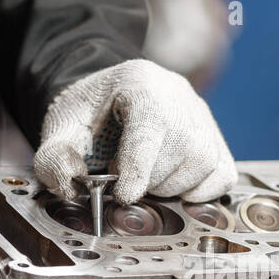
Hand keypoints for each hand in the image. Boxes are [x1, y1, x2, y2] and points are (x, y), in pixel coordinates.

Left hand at [34, 58, 236, 204]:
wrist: (106, 98)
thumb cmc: (86, 113)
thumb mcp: (59, 129)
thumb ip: (55, 158)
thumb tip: (72, 185)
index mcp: (140, 82)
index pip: (152, 127)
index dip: (139, 169)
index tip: (124, 196)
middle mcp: (179, 94)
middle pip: (181, 150)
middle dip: (151, 180)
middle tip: (125, 181)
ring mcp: (201, 114)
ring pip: (205, 164)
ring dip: (172, 188)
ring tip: (147, 181)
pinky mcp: (214, 136)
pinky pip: (223, 172)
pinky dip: (202, 191)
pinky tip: (175, 189)